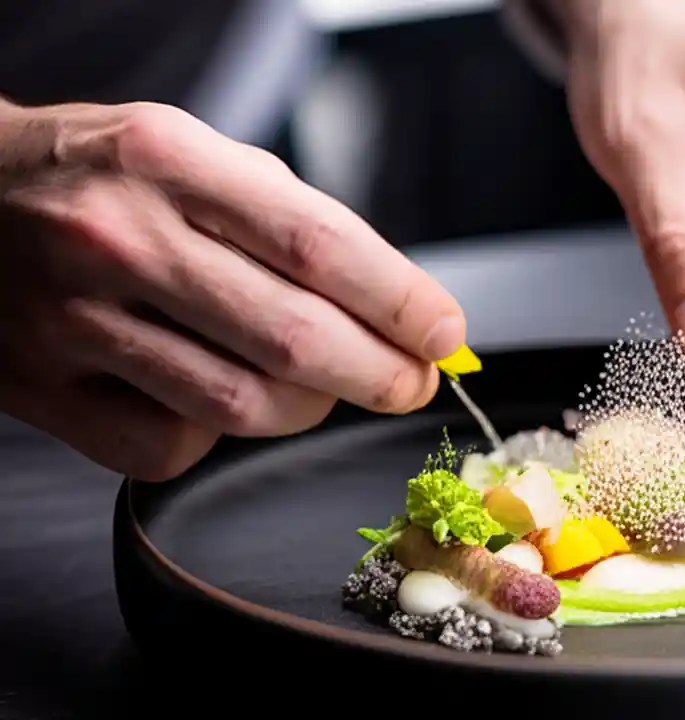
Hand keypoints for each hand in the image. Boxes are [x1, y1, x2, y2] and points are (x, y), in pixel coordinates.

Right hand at [0, 101, 465, 480]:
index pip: (317, 245)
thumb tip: (401, 302)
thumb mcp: (195, 153)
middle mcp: (116, 239)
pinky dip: (220, 436)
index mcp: (167, 162)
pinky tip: (221, 397)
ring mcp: (69, 321)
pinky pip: (170, 447)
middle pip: (292, 339)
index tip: (444, 333)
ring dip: (313, 408)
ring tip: (328, 386)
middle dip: (380, 374)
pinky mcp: (40, 390)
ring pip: (241, 406)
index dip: (400, 301)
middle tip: (411, 381)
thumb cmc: (102, 174)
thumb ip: (291, 219)